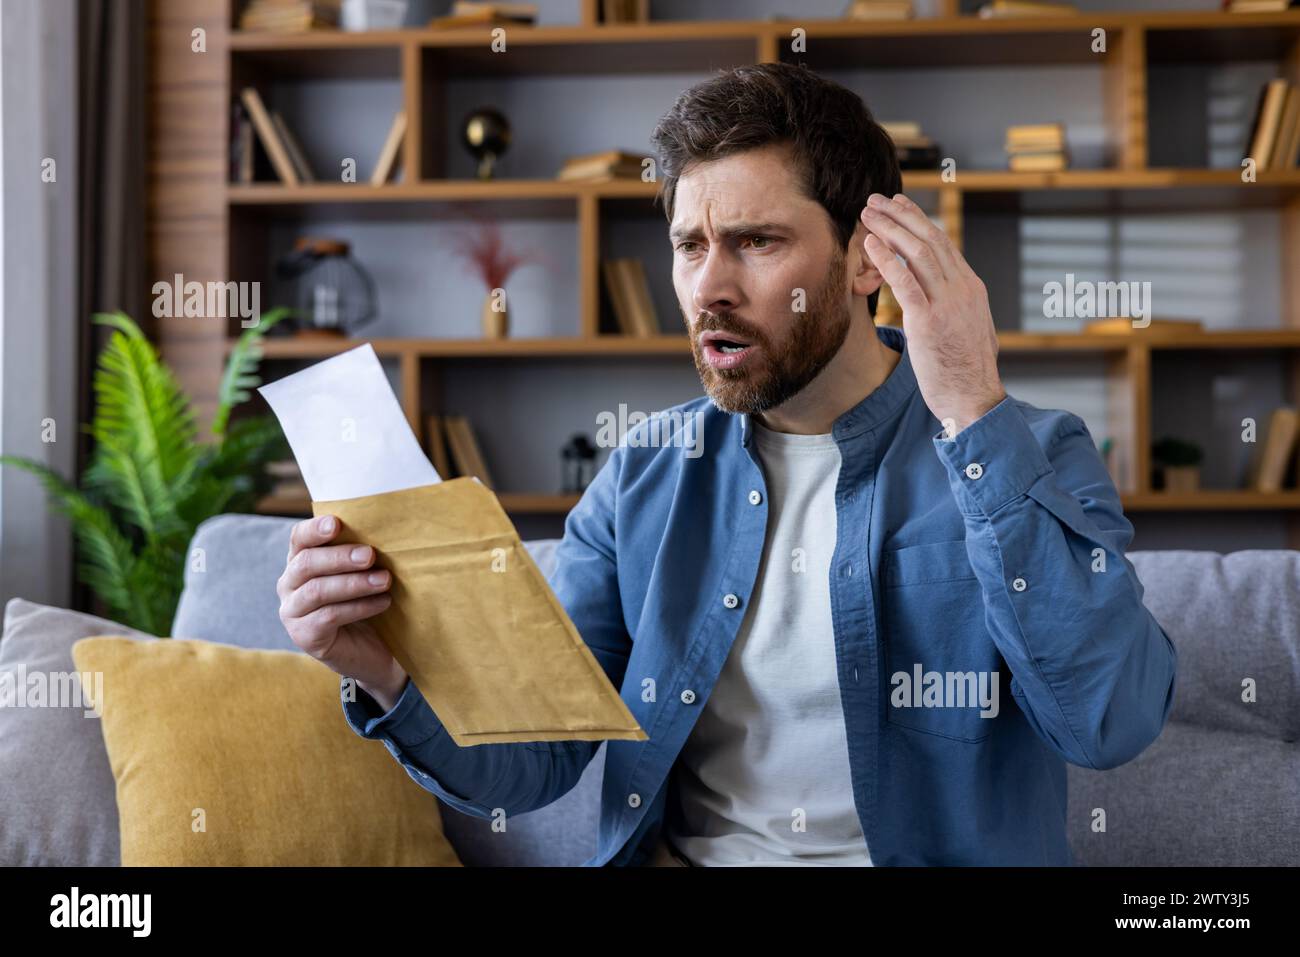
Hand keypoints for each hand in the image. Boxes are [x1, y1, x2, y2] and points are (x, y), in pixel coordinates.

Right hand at [277, 514, 407, 711]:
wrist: (372, 651)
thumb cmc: (368, 602)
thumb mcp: (364, 573)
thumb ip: (362, 553)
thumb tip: (385, 530)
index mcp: (301, 561)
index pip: (299, 538)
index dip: (315, 529)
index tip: (336, 524)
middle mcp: (289, 584)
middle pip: (306, 563)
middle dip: (340, 557)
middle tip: (370, 555)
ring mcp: (292, 612)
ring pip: (317, 591)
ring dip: (353, 583)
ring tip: (385, 580)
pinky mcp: (304, 636)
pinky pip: (329, 616)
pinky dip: (359, 607)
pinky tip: (383, 602)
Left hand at [860, 192, 1005, 435]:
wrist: (974, 399)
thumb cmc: (967, 372)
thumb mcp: (969, 330)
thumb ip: (957, 308)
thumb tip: (945, 300)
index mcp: (971, 289)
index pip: (944, 244)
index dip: (919, 221)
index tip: (899, 205)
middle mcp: (961, 290)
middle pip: (929, 240)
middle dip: (900, 215)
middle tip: (876, 199)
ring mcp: (946, 304)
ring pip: (917, 253)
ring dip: (889, 229)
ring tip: (867, 213)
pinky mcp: (928, 322)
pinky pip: (904, 282)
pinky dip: (885, 259)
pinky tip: (869, 244)